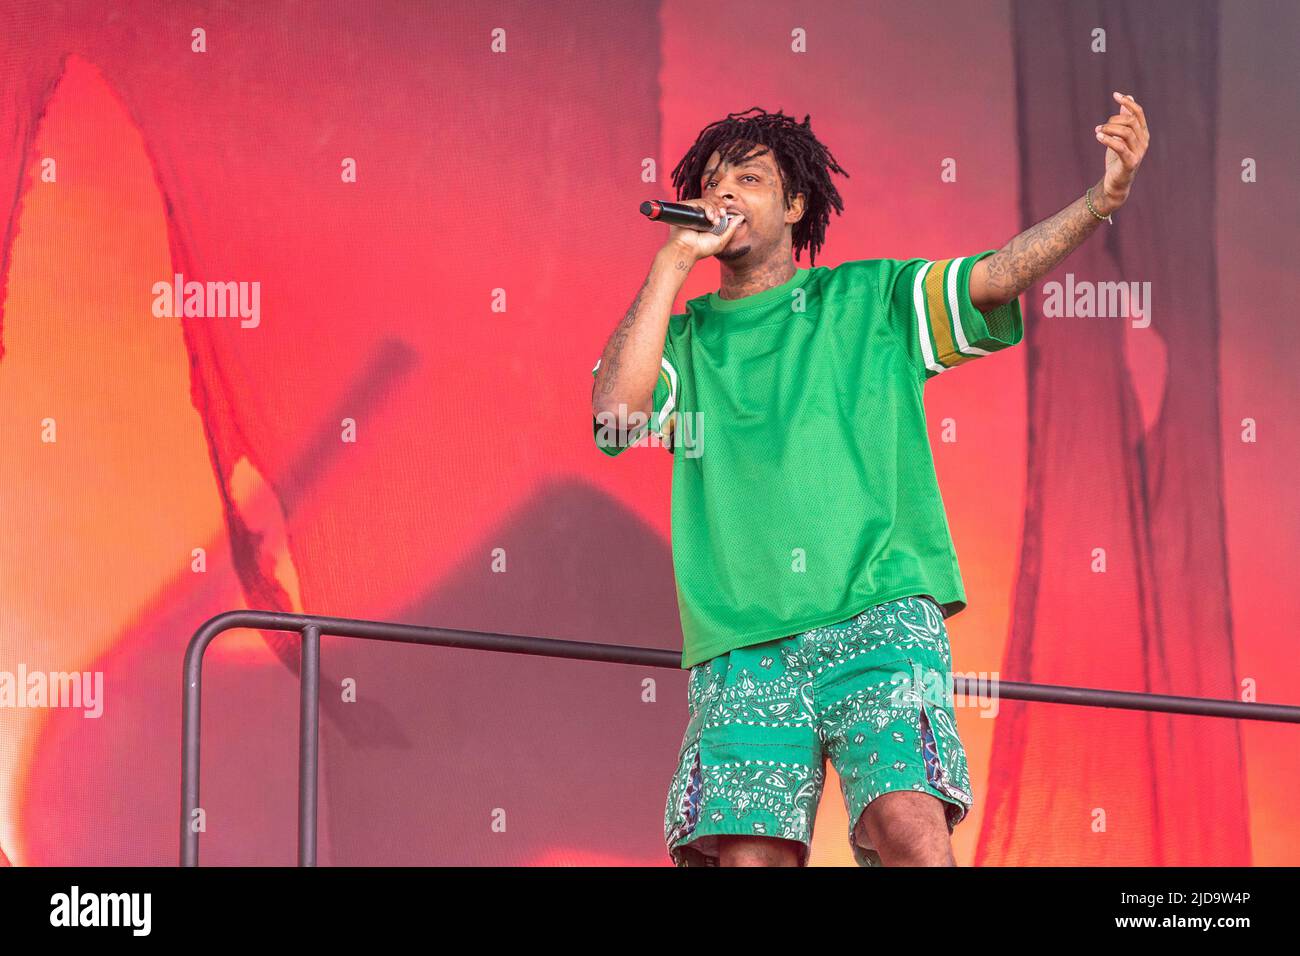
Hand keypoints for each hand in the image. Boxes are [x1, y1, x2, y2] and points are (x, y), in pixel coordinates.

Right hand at [663, 198, 745, 260]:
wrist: (687, 250)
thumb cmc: (701, 248)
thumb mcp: (721, 240)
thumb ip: (731, 229)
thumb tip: (740, 217)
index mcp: (708, 220)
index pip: (717, 207)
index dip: (722, 208)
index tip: (725, 214)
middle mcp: (700, 214)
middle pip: (713, 202)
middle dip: (720, 207)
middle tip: (722, 215)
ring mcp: (693, 211)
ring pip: (707, 201)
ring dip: (714, 209)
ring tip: (715, 221)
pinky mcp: (686, 208)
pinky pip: (699, 202)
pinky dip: (707, 207)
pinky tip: (709, 217)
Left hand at [1094, 91, 1149, 212]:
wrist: (1116, 183)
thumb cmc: (1118, 159)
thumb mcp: (1120, 137)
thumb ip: (1125, 120)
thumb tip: (1128, 100)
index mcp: (1143, 133)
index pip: (1138, 113)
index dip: (1128, 103)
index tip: (1115, 95)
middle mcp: (1143, 141)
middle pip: (1131, 121)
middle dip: (1113, 120)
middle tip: (1099, 127)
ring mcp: (1139, 152)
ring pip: (1126, 132)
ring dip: (1109, 129)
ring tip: (1097, 132)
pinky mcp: (1130, 162)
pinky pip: (1121, 147)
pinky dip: (1109, 140)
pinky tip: (1098, 137)